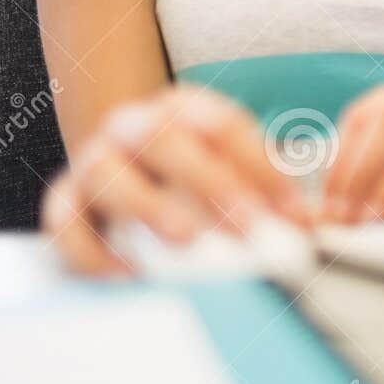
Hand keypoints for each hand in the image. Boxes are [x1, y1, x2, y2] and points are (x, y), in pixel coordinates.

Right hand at [41, 83, 315, 277]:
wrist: (122, 165)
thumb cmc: (191, 175)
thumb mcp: (231, 171)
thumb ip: (269, 194)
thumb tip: (317, 225)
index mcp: (180, 109)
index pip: (221, 126)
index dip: (260, 166)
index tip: (294, 213)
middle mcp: (133, 126)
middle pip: (165, 140)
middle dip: (211, 183)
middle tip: (248, 228)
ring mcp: (94, 159)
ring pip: (108, 172)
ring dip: (148, 204)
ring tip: (186, 238)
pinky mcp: (66, 200)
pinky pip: (65, 221)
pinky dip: (92, 249)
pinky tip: (130, 274)